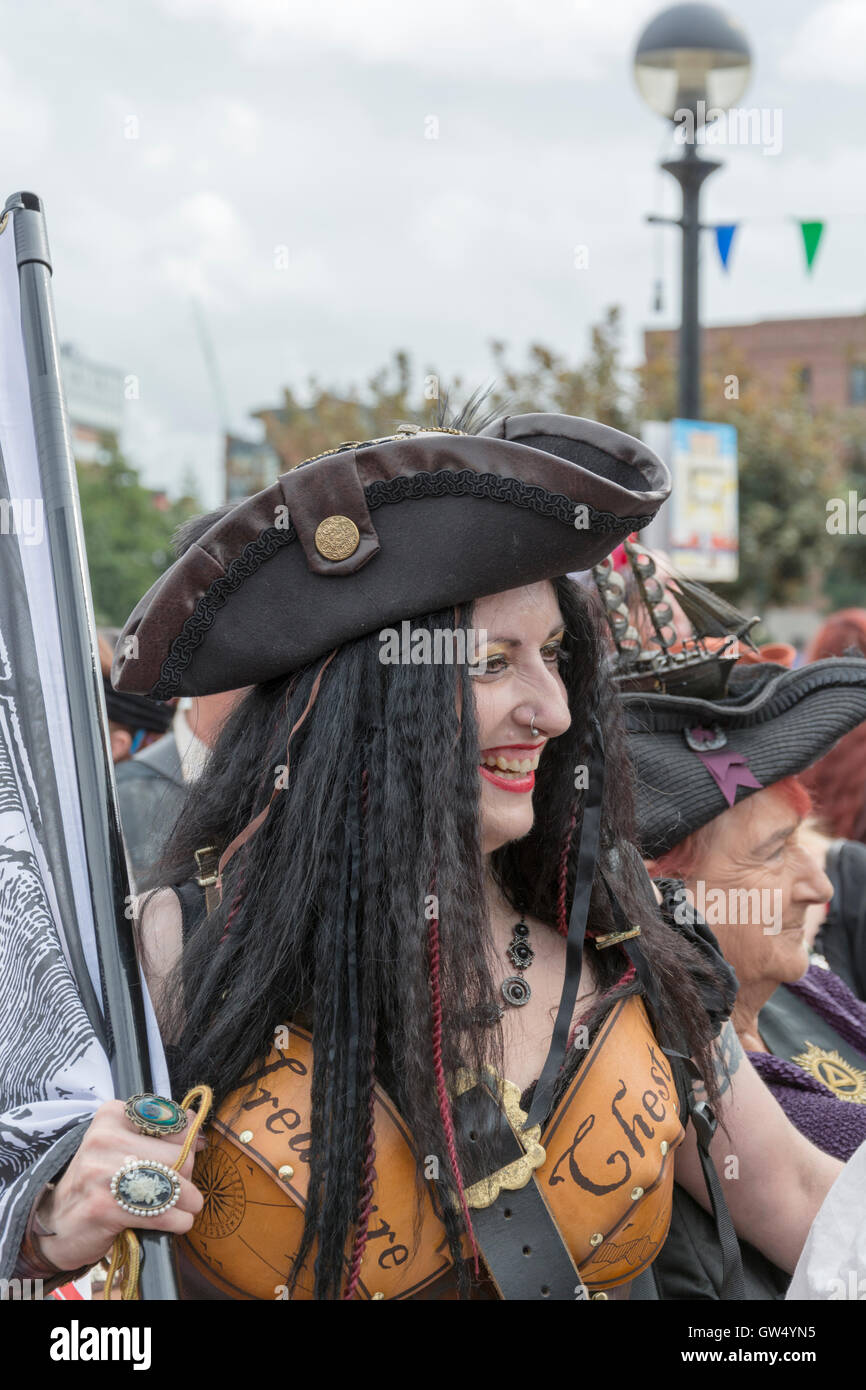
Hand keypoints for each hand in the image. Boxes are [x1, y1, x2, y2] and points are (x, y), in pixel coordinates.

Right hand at [34, 1099, 204, 1273]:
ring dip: (188, 1202)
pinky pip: (164, 1214)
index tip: (179, 1160)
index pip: (173, 1122)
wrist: (54, 1224)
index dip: (186, 1144)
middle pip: (178, 1154)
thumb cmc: (97, 1182)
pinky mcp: (106, 1208)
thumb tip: (196, 1118)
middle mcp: (105, 1138)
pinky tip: (174, 1223)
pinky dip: (179, 1221)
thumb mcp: (121, 1146)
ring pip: (176, 1184)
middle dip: (186, 1177)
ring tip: (180, 1208)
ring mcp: (103, 1173)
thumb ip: (158, 1132)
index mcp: (112, 1115)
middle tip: (177, 1191)